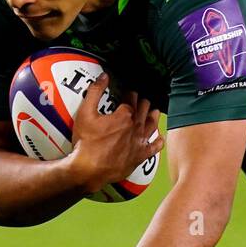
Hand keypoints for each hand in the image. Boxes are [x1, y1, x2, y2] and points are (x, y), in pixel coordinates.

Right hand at [69, 73, 163, 193]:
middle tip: (141, 99)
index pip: (131, 99)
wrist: (90, 169)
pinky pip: (155, 147)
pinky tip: (160, 137)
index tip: (130, 91)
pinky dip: (158, 141)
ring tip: (154, 110)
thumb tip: (104, 76)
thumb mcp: (85, 113)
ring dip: (153, 116)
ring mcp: (140, 142)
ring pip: (152, 125)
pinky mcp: (140, 156)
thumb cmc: (86, 143)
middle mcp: (136, 127)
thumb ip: (95, 92)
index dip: (130, 94)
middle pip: (143, 110)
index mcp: (124, 115)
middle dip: (142, 102)